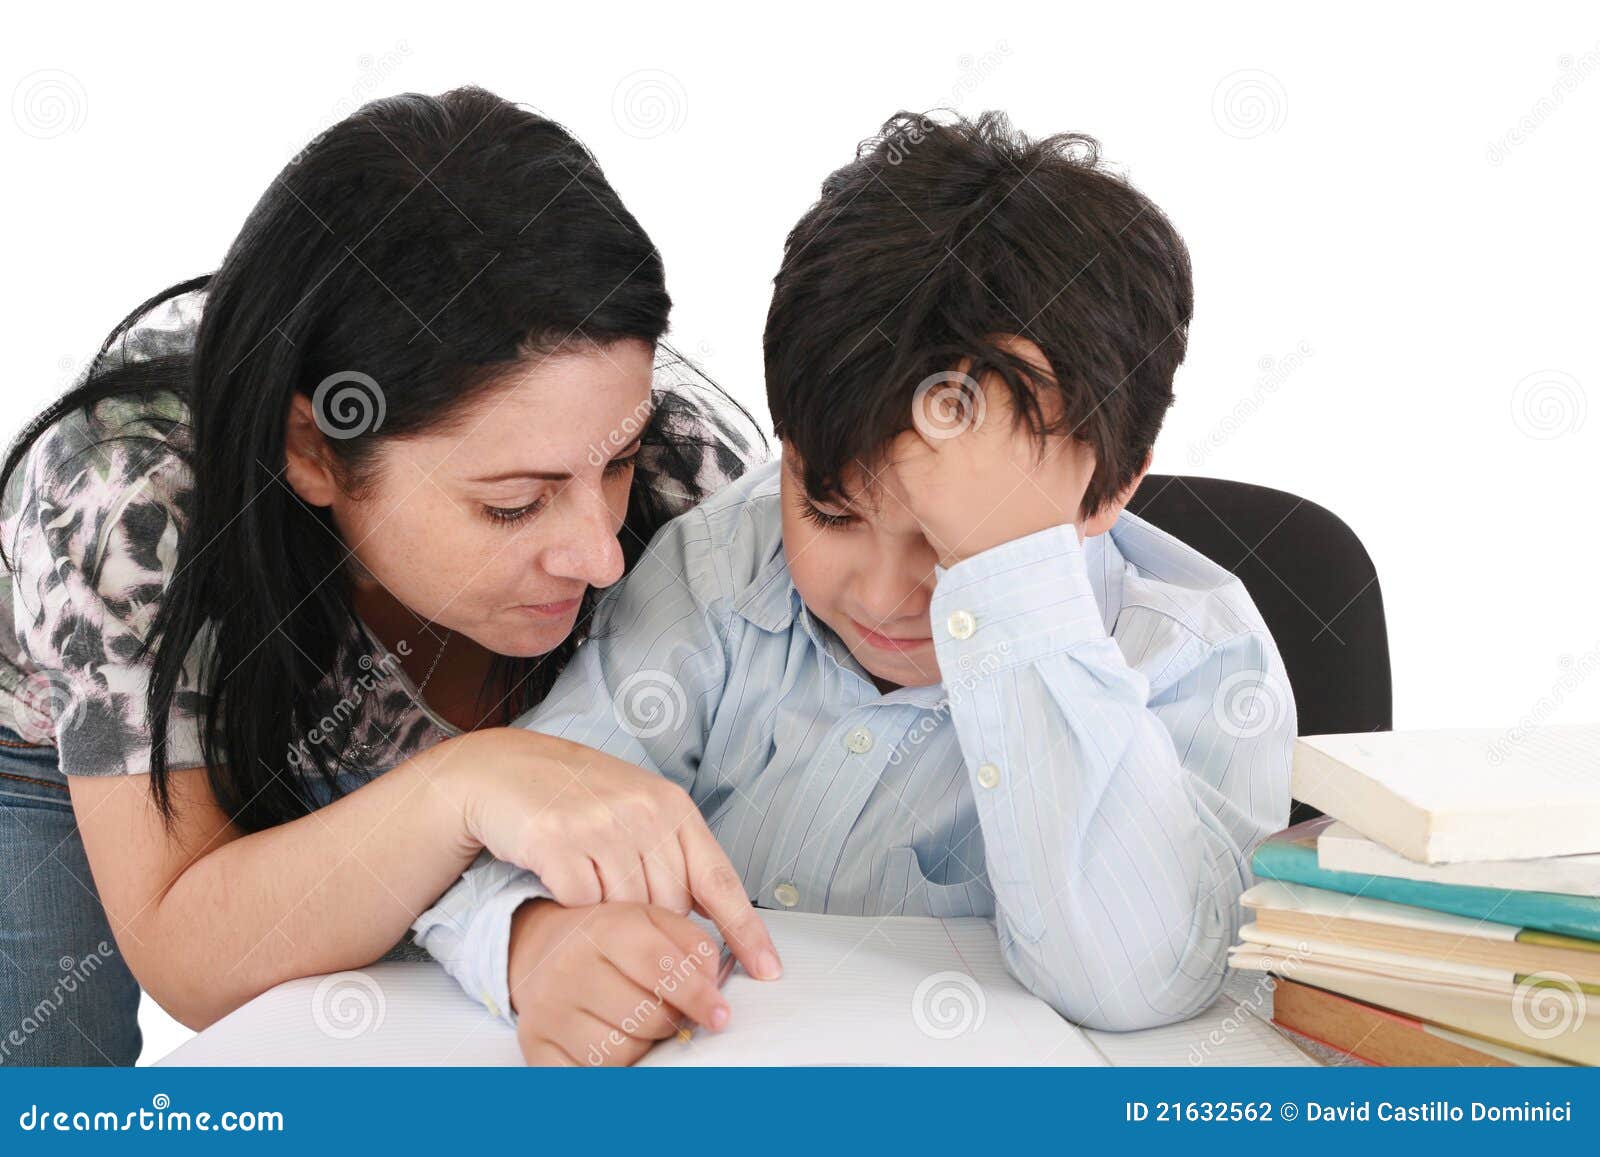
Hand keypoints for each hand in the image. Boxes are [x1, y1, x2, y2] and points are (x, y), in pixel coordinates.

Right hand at [436, 728, 780, 980]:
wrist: (503, 769)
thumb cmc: (576, 795)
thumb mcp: (638, 808)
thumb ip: (673, 852)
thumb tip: (709, 918)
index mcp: (672, 805)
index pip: (721, 880)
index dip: (746, 931)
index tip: (767, 970)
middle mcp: (643, 812)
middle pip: (672, 909)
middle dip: (658, 932)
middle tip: (633, 930)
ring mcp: (600, 825)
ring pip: (628, 913)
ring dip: (613, 919)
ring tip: (593, 894)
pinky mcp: (557, 842)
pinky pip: (583, 908)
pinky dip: (577, 910)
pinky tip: (565, 886)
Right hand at [508, 898, 737, 1065]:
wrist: (542, 946)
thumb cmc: (607, 937)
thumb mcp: (654, 920)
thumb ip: (693, 945)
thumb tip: (712, 988)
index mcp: (604, 928)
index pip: (661, 968)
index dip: (698, 997)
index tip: (719, 1016)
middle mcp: (569, 968)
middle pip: (644, 1017)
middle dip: (669, 1021)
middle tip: (667, 1012)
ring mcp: (547, 1011)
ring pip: (618, 1053)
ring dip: (640, 1046)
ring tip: (636, 1024)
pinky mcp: (534, 1045)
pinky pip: (586, 1077)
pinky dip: (609, 1070)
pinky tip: (612, 1044)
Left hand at [889, 360, 1095, 567]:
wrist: (1022, 568)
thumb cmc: (1047, 510)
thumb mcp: (1078, 456)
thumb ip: (1069, 411)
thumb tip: (1064, 370)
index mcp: (1044, 415)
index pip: (1013, 351)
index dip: (995, 353)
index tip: (986, 371)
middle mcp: (1003, 429)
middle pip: (962, 371)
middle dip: (956, 388)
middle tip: (959, 415)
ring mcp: (961, 454)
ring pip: (926, 403)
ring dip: (928, 419)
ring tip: (939, 443)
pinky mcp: (925, 480)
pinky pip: (899, 443)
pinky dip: (904, 453)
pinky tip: (921, 468)